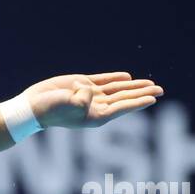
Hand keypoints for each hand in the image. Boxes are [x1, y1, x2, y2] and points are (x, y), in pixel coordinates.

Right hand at [29, 72, 163, 129]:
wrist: (33, 106)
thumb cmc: (49, 109)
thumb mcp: (65, 105)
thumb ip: (80, 98)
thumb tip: (90, 89)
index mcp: (96, 116)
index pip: (123, 107)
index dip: (139, 102)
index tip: (154, 98)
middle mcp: (96, 107)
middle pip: (125, 98)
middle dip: (143, 93)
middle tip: (161, 89)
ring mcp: (90, 96)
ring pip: (117, 90)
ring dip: (134, 86)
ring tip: (150, 83)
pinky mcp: (82, 85)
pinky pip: (103, 81)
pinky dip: (115, 79)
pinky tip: (127, 77)